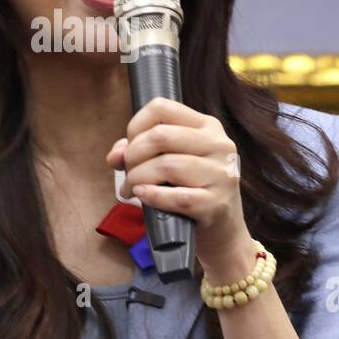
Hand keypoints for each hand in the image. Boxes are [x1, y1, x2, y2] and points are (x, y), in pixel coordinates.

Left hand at [105, 98, 255, 280]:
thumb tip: (116, 155)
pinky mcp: (217, 203)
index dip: (135, 126)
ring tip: (132, 190)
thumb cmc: (191, 189)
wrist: (223, 231)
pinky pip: (176, 196)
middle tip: (128, 174)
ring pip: (166, 165)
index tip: (129, 147)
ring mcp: (221, 174)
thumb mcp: (169, 162)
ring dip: (138, 179)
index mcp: (207, 125)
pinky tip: (143, 197)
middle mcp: (219, 144)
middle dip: (133, 156)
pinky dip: (152, 196)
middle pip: (160, 135)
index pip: (161, 108)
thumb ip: (138, 151)